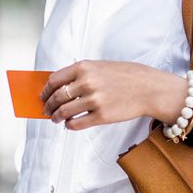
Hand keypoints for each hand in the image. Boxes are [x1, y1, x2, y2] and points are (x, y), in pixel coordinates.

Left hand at [42, 59, 185, 130]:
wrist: (150, 89)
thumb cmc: (126, 76)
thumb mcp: (101, 66)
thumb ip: (80, 73)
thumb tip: (59, 86)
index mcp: (84, 67)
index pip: (54, 80)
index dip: (45, 90)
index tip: (43, 96)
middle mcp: (87, 83)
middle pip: (56, 97)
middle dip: (48, 106)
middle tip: (47, 110)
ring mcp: (94, 100)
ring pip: (64, 112)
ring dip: (56, 117)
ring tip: (56, 119)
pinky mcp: (101, 116)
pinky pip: (76, 124)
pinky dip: (69, 126)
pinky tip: (70, 124)